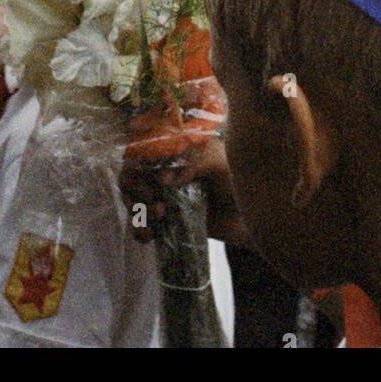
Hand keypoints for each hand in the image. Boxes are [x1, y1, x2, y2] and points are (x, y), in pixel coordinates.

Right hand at [120, 135, 249, 245]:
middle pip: (131, 173)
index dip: (138, 159)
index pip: (142, 146)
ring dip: (135, 207)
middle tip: (155, 199)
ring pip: (130, 198)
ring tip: (159, 215)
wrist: (249, 220)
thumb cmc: (238, 183)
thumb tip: (164, 178)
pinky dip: (139, 229)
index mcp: (175, 151)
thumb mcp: (220, 164)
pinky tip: (150, 235)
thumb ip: (195, 163)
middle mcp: (164, 171)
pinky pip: (140, 224)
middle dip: (135, 187)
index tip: (153, 176)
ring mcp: (163, 197)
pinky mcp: (165, 221)